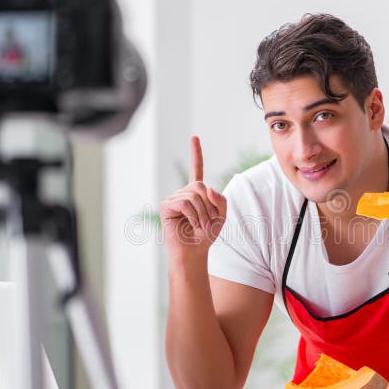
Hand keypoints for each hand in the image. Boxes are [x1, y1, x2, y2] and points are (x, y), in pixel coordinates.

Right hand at [160, 136, 226, 256]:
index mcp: (196, 192)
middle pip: (200, 187)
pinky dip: (193, 215)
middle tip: (208, 222)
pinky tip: (190, 224)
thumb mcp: (222, 215)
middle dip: (209, 206)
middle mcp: (183, 193)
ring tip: (200, 226)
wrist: (194, 251)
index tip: (194, 137)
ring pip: (194, 196)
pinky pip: (185, 203)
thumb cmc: (206, 234)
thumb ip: (221, 199)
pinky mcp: (166, 206)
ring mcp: (173, 198)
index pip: (196, 169)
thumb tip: (205, 186)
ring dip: (202, 213)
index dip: (196, 154)